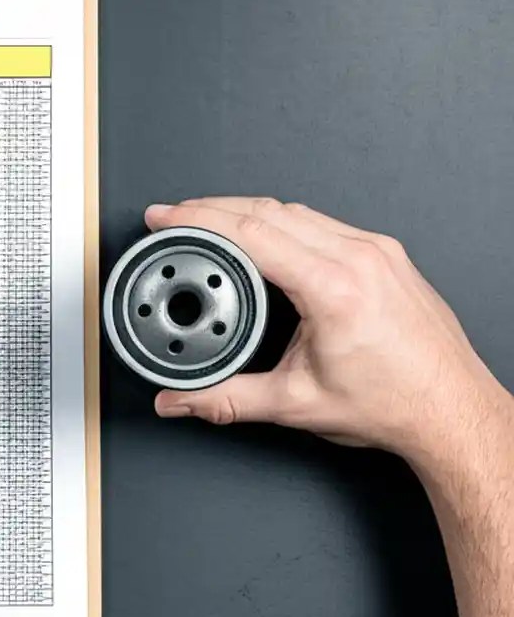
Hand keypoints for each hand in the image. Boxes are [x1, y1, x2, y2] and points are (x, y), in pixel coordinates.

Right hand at [145, 197, 511, 463]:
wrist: (451, 408)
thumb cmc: (394, 405)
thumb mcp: (295, 404)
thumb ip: (225, 399)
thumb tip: (179, 399)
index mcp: (335, 288)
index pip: (252, 233)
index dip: (198, 219)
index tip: (166, 217)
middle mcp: (360, 258)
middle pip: (268, 210)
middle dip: (211, 208)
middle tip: (172, 215)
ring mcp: (377, 251)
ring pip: (296, 210)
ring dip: (245, 210)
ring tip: (207, 222)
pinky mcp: (385, 254)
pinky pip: (322, 222)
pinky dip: (281, 221)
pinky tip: (261, 234)